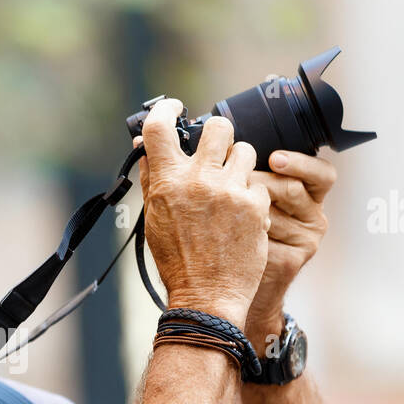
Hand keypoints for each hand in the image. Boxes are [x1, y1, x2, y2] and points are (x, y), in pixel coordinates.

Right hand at [135, 104, 269, 326]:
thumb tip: (144, 147)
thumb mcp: (154, 218)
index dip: (167, 109)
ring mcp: (230, 190)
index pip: (160, 127)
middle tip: (216, 148)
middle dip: (218, 134)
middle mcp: (199, 179)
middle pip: (217, 127)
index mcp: (167, 181)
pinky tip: (242, 213)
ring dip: (238, 163)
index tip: (175, 108)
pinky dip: (251, 194)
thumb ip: (152, 178)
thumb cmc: (177, 260)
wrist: (207, 294)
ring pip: (245, 150)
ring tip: (232, 185)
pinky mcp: (256, 204)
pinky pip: (258, 182)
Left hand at [244, 150, 336, 345]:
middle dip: (259, 184)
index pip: (322, 173)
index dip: (301, 163)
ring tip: (225, 215)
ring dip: (245, 210)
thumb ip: (256, 176)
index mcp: (309, 196)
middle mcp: (314, 217)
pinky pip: (266, 237)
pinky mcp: (293, 260)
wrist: (232, 284)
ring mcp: (307, 240)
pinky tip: (228, 237)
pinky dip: (242, 234)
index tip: (275, 158)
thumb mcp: (253, 200)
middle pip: (294, 188)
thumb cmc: (238, 235)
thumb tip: (232, 148)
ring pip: (276, 211)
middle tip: (236, 186)